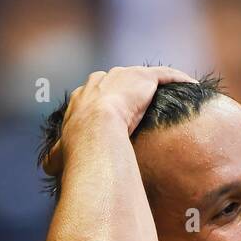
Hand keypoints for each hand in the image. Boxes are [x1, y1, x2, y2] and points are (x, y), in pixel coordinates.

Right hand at [42, 65, 194, 177]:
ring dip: (157, 82)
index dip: (108, 101)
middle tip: (147, 101)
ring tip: (174, 92)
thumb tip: (47, 165)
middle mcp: (100, 81)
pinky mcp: (143, 78)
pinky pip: (165, 75)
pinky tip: (193, 86)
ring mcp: (122, 77)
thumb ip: (57, 154)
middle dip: (131, 88)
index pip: (96, 93)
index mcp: (82, 97)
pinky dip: (178, 78)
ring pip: (143, 76)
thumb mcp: (62, 151)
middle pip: (119, 80)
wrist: (95, 133)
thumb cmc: (78, 146)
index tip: (119, 111)